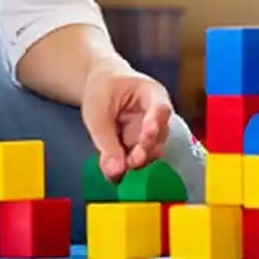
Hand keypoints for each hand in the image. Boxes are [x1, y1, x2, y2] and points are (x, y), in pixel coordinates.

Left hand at [81, 64, 173, 181]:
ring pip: (150, 152)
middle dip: (145, 150)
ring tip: (114, 169)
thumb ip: (106, 141)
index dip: (156, 122)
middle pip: (159, 136)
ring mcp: (150, 132)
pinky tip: (111, 171)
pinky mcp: (140, 145)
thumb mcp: (97, 111)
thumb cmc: (102, 89)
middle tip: (130, 162)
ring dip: (134, 161)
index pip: (161, 108)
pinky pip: (136, 159)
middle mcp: (157, 115)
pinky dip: (124, 166)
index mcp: (152, 94)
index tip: (147, 134)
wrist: (101, 86)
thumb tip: (116, 172)